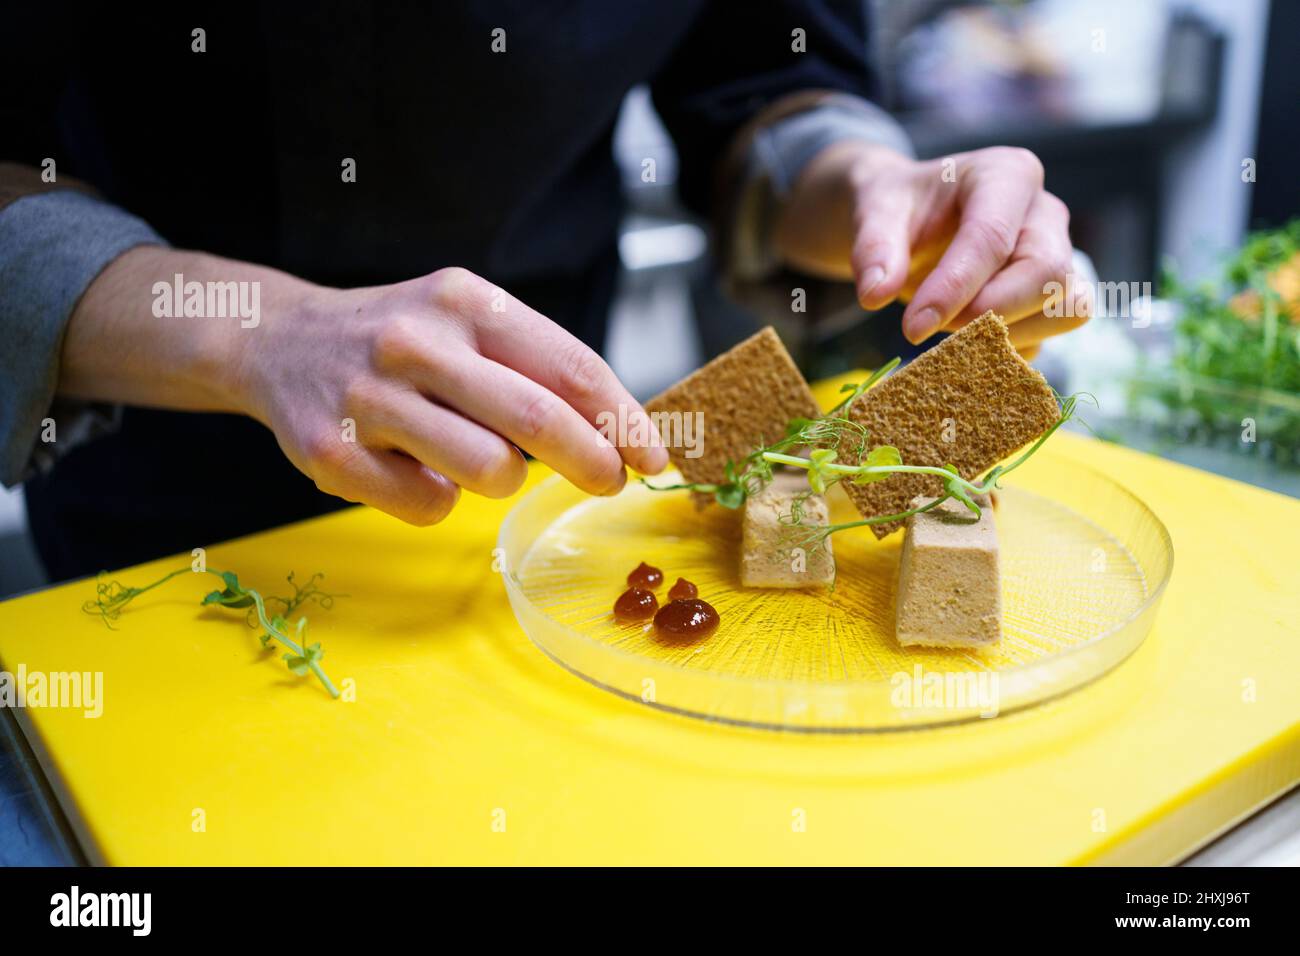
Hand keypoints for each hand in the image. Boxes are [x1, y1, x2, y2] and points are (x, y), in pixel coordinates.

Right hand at [236, 267, 668, 523]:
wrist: (279, 341)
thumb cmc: (401, 339)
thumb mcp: (468, 320)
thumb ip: (536, 365)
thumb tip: (621, 431)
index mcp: (464, 301)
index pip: (568, 364)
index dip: (622, 418)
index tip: (653, 455)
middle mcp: (416, 341)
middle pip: (536, 422)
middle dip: (592, 462)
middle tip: (611, 483)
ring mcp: (369, 398)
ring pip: (488, 472)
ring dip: (503, 480)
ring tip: (477, 458)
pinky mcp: (333, 452)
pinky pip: (428, 506)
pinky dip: (439, 500)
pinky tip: (413, 468)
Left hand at [773, 141, 1090, 358]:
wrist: (907, 221)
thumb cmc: (898, 208)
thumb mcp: (873, 211)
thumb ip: (873, 247)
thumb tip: (874, 295)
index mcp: (1006, 175)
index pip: (993, 238)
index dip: (954, 289)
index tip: (913, 327)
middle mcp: (1044, 214)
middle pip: (1048, 274)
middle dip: (989, 312)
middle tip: (932, 328)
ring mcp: (1057, 256)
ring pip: (1067, 310)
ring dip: (1007, 336)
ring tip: (949, 335)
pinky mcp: (1051, 299)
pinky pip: (1048, 337)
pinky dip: (1008, 355)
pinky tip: (964, 349)